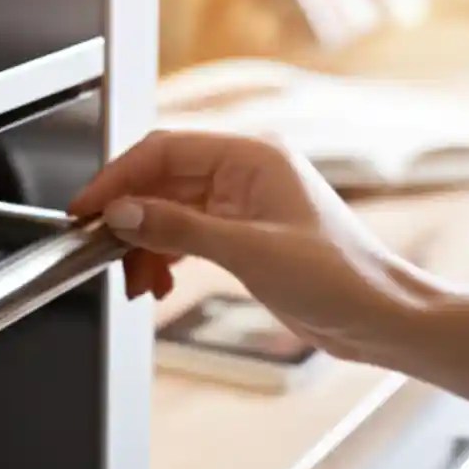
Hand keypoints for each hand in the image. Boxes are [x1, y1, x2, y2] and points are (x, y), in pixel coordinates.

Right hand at [69, 131, 440, 361]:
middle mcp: (245, 172)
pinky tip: (159, 284)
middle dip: (129, 217)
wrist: (380, 318)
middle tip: (101, 249)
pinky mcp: (243, 234)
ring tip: (136, 281)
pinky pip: (185, 234)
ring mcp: (243, 203)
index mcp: (252, 156)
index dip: (118, 177)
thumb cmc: (339, 277)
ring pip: (169, 211)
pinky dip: (165, 257)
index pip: (164, 150)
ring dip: (145, 245)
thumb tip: (124, 213)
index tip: (87, 206)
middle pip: (161, 180)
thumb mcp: (248, 252)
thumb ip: (179, 228)